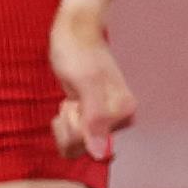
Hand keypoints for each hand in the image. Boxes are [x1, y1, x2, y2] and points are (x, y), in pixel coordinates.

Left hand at [49, 0, 133, 162]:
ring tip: (71, 98)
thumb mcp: (84, 83)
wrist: (74, 32)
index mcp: (124, 113)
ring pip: (75, 142)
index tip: (76, 104)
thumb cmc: (77, 52)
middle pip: (82, 148)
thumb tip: (100, 155)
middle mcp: (119, 119)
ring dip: (65, 122)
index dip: (74, 128)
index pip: (91, 147)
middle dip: (68, 124)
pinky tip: (69, 101)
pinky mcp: (92, 115)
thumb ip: (94, 119)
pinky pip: (73, 135)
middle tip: (72, 98)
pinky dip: (64, 121)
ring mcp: (105, 118)